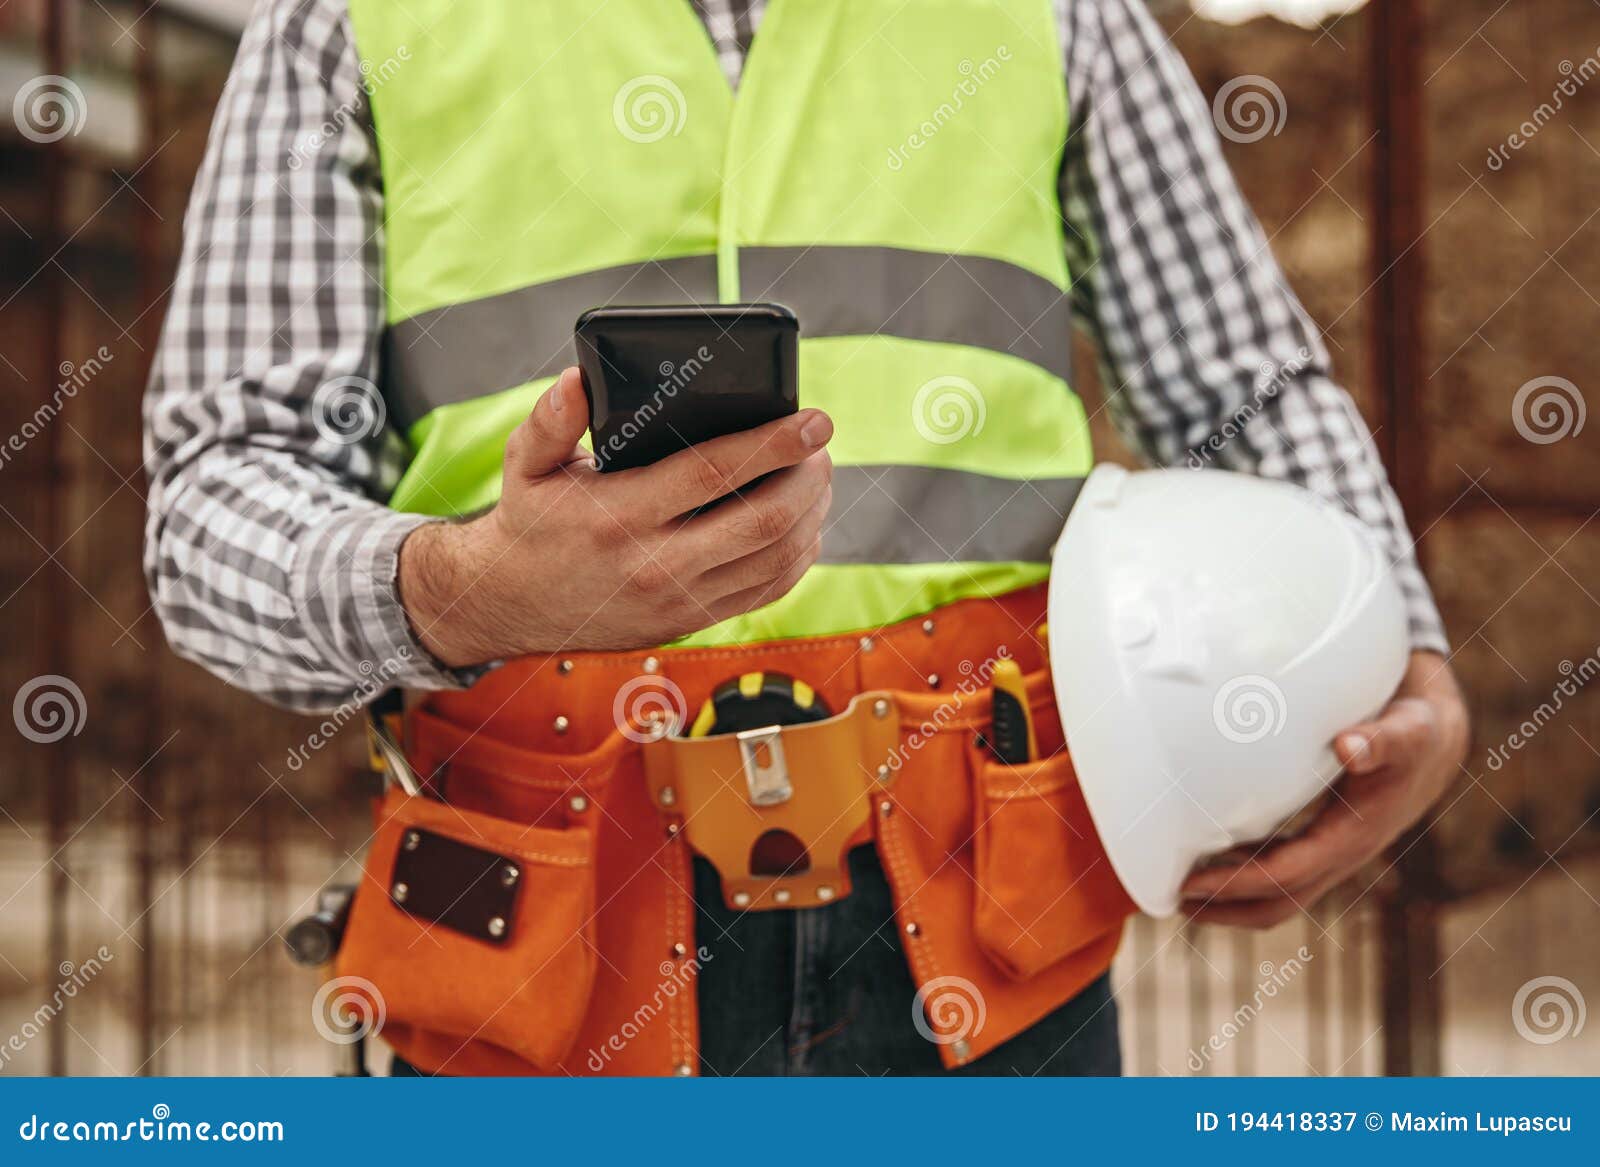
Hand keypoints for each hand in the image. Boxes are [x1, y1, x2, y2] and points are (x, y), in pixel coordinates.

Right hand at [398, 367, 832, 665]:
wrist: (512, 602)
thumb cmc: (531, 519)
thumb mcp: (526, 464)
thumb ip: (551, 419)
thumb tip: (578, 379)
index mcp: (620, 517)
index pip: (714, 473)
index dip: (773, 444)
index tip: (814, 420)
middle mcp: (656, 566)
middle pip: (763, 521)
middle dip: (808, 477)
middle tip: (822, 444)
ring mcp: (681, 601)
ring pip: (776, 559)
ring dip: (813, 514)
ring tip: (819, 475)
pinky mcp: (693, 620)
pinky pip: (767, 590)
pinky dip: (799, 554)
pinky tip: (805, 522)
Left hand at [1179, 650, 1469, 927]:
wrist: (1436, 743)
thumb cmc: (1416, 734)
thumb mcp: (1405, 732)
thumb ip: (1381, 740)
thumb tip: (1349, 745)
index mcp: (1353, 837)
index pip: (1286, 876)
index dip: (1236, 885)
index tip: (1189, 884)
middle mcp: (1341, 855)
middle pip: (1276, 903)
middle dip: (1223, 910)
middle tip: (1168, 902)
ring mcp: (1332, 853)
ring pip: (1277, 894)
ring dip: (1229, 899)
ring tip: (1177, 890)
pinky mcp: (1323, 842)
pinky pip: (1279, 872)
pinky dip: (1243, 874)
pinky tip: (1210, 857)